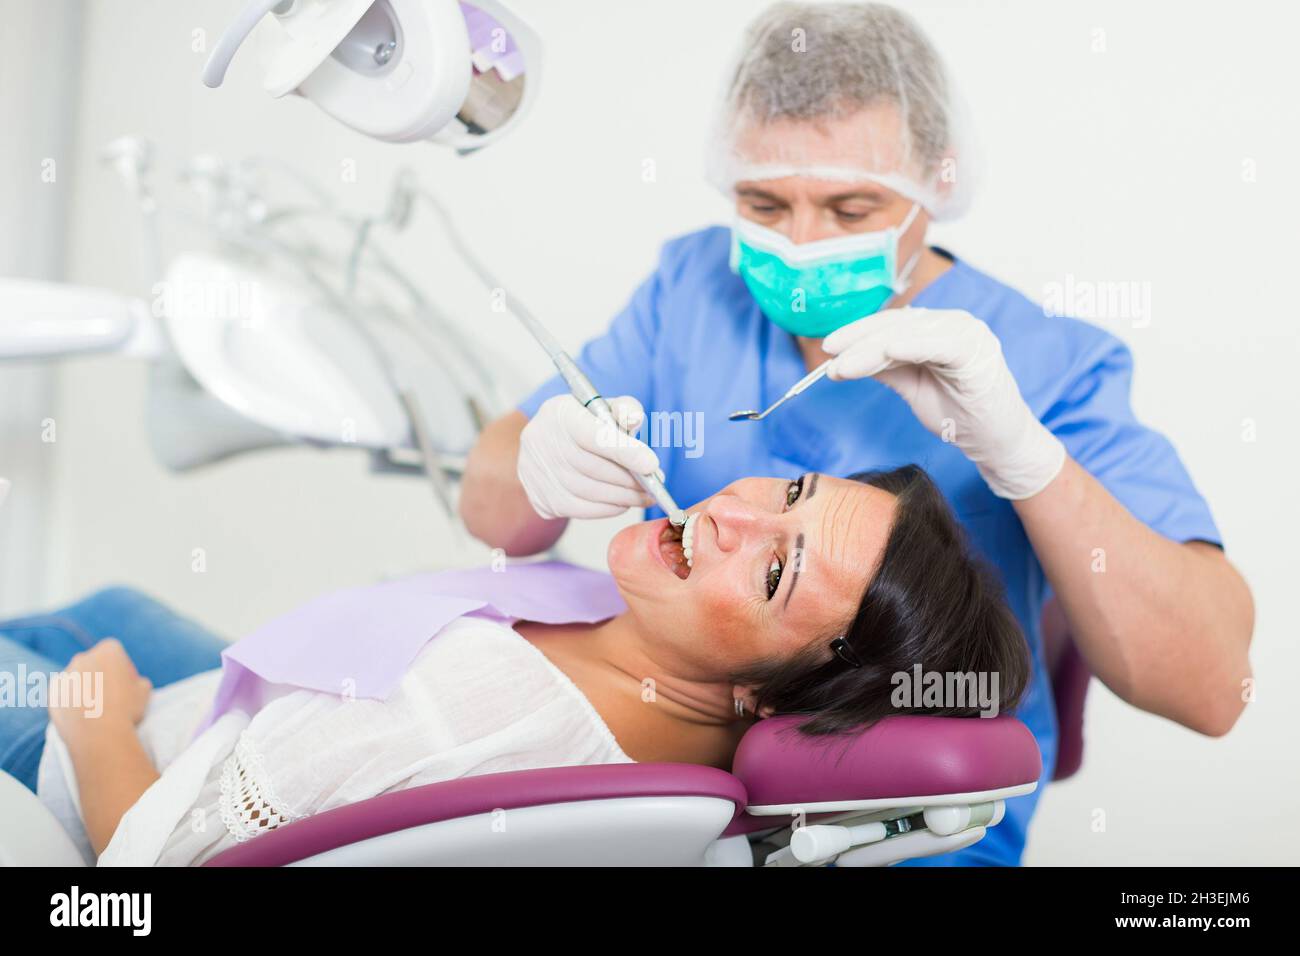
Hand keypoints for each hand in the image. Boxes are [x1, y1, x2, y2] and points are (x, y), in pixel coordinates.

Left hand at [48, 638, 152, 737]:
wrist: (98, 735)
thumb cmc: (125, 710)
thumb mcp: (145, 691)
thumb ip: (138, 680)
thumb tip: (134, 684)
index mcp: (107, 651)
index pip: (114, 650)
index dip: (121, 664)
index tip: (125, 680)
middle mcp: (83, 658)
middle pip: (92, 662)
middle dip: (100, 673)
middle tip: (111, 693)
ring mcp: (65, 676)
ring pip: (76, 678)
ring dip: (84, 687)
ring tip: (96, 709)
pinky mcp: (52, 694)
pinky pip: (64, 694)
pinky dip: (71, 701)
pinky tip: (83, 716)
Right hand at [517, 394, 661, 519]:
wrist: (546, 446)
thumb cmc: (583, 424)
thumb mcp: (604, 408)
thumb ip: (624, 409)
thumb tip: (634, 419)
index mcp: (561, 413)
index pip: (594, 435)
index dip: (624, 451)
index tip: (652, 465)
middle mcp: (542, 441)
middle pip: (594, 468)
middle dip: (630, 480)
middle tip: (655, 485)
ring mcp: (537, 472)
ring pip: (590, 492)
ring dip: (624, 497)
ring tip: (645, 496)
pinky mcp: (540, 497)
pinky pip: (581, 509)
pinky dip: (608, 508)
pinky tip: (623, 502)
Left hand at [823, 307, 1065, 498]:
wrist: (997, 442)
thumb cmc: (959, 414)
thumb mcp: (912, 385)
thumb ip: (885, 368)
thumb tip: (843, 360)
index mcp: (938, 327)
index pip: (891, 323)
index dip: (857, 333)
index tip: (829, 349)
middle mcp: (953, 323)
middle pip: (895, 324)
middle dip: (857, 340)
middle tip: (828, 356)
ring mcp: (967, 334)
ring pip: (908, 334)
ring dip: (871, 350)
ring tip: (842, 367)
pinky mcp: (976, 351)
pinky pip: (937, 344)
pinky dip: (909, 346)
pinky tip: (885, 353)